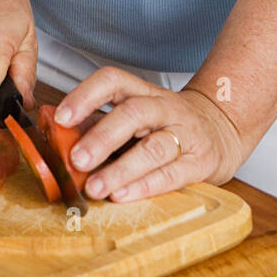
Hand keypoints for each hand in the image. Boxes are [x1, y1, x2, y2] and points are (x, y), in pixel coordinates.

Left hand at [53, 67, 244, 202]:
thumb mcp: (136, 114)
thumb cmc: (167, 124)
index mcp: (143, 92)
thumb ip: (99, 122)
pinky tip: (122, 195)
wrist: (221, 128)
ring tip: (94, 186)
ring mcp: (185, 134)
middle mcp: (164, 108)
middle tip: (76, 159)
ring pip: (153, 147)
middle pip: (134, 113)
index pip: (113, 81)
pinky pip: (171, 174)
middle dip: (102, 136)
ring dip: (120, 168)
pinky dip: (144, 186)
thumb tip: (55, 134)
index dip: (86, 96)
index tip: (62, 117)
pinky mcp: (200, 163)